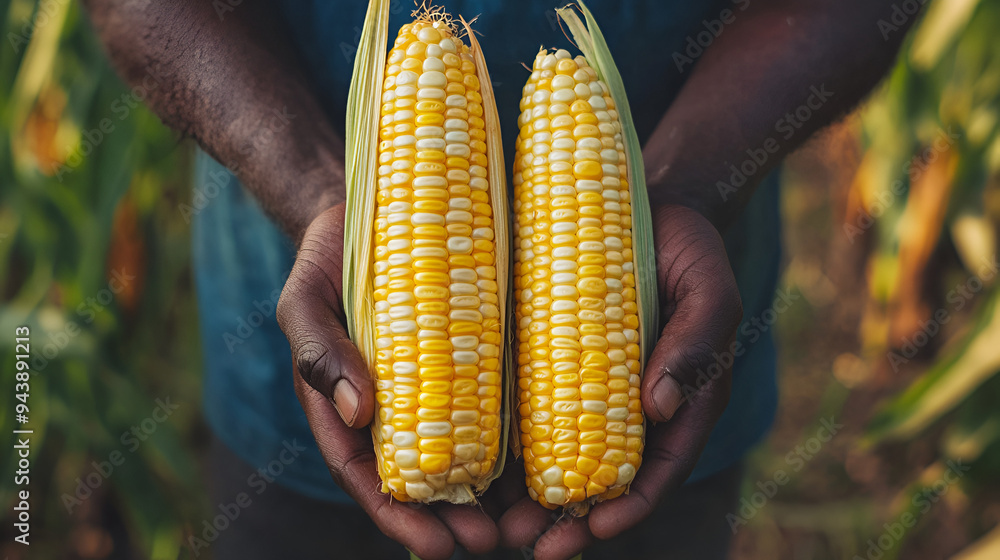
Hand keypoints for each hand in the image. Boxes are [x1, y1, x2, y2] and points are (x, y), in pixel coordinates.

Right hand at [277, 205, 498, 558]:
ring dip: (495, 489)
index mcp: (347, 407)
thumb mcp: (306, 303)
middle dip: (455, 517)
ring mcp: (439, 381)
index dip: (399, 517)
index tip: (435, 547)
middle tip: (490, 541)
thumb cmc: (326, 261)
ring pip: (467, 448)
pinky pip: (498, 399)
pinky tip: (551, 454)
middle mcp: (397, 404)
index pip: (369, 477)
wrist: (377, 207)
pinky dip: (520, 433)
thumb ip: (320, 355)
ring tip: (529, 516)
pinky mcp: (477, 353)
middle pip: (425, 477)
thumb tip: (362, 416)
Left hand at [498, 205, 742, 558]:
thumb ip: (693, 347)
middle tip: (527, 545)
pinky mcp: (550, 361)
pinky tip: (474, 465)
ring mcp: (589, 386)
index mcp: (681, 403)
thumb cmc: (689, 252)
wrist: (642, 206)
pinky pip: (529, 412)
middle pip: (601, 478)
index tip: (594, 533)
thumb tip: (658, 408)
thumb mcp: (708, 293)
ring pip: (559, 456)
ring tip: (492, 523)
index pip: (659, 469)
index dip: (629, 508)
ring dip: (528, 497)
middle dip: (566, 520)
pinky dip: (507, 446)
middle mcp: (632, 406)